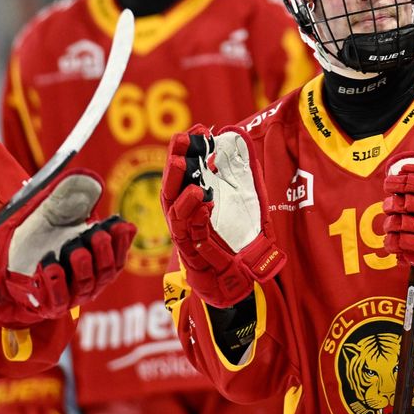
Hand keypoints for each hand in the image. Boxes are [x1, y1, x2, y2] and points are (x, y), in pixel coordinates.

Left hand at [0, 171, 135, 328]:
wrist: (13, 265)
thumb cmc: (44, 238)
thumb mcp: (59, 216)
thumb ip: (76, 201)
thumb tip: (92, 183)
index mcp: (103, 262)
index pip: (120, 254)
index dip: (123, 241)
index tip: (121, 225)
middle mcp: (93, 281)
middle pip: (106, 271)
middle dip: (104, 252)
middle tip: (97, 234)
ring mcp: (73, 295)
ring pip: (85, 285)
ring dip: (82, 267)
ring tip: (76, 251)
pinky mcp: (51, 305)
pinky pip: (58, 299)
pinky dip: (56, 284)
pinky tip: (51, 267)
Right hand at [161, 126, 284, 308]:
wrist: (236, 282)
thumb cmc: (235, 243)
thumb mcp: (242, 204)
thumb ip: (238, 177)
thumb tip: (238, 141)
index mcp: (191, 208)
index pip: (182, 177)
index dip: (183, 154)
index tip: (192, 131)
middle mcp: (185, 222)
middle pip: (170, 193)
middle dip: (173, 168)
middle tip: (180, 143)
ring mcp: (189, 241)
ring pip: (177, 217)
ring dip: (183, 195)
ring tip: (191, 177)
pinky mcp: (197, 259)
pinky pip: (194, 238)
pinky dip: (198, 220)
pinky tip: (205, 205)